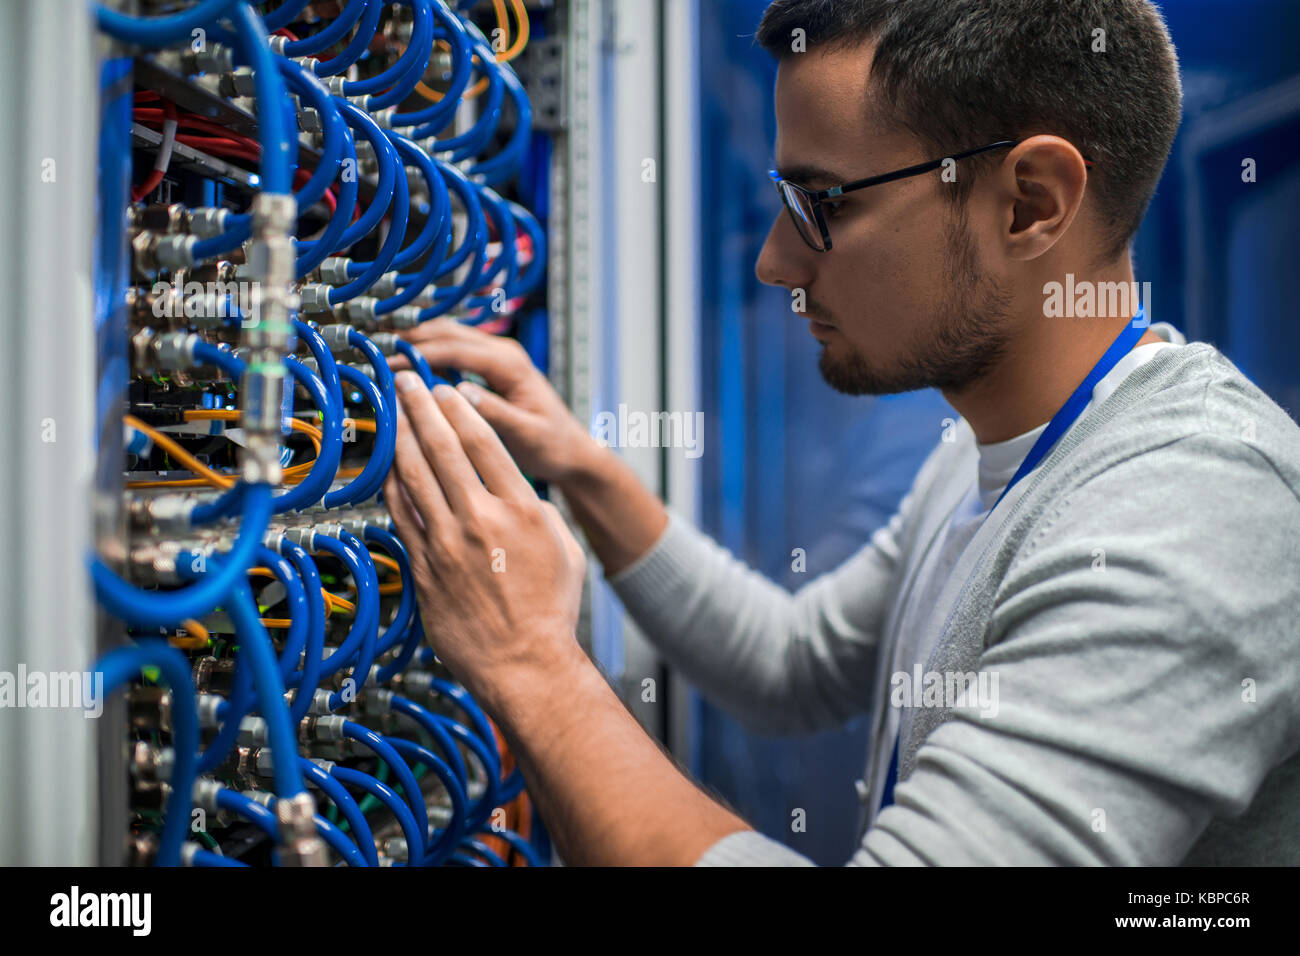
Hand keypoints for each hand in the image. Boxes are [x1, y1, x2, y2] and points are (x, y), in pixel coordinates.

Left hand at [384, 372, 586, 700]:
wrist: (526, 664)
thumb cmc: (549, 612)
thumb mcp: (563, 548)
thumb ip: (536, 510)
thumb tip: (515, 492)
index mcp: (522, 509)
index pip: (485, 442)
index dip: (459, 409)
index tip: (446, 390)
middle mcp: (482, 519)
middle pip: (444, 447)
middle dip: (421, 407)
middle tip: (407, 382)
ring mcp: (448, 542)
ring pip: (415, 474)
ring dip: (400, 436)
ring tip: (391, 412)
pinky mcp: (424, 566)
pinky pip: (400, 513)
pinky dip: (391, 483)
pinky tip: (386, 464)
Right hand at [392, 319, 601, 482]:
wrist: (572, 450)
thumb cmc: (555, 445)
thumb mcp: (526, 434)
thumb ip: (495, 413)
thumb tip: (460, 395)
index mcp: (510, 364)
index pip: (455, 349)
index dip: (418, 354)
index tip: (390, 365)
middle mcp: (503, 353)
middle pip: (447, 333)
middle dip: (409, 340)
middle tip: (374, 352)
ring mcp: (496, 357)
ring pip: (447, 337)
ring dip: (415, 342)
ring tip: (381, 353)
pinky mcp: (490, 369)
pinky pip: (452, 352)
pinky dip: (427, 354)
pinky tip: (406, 367)